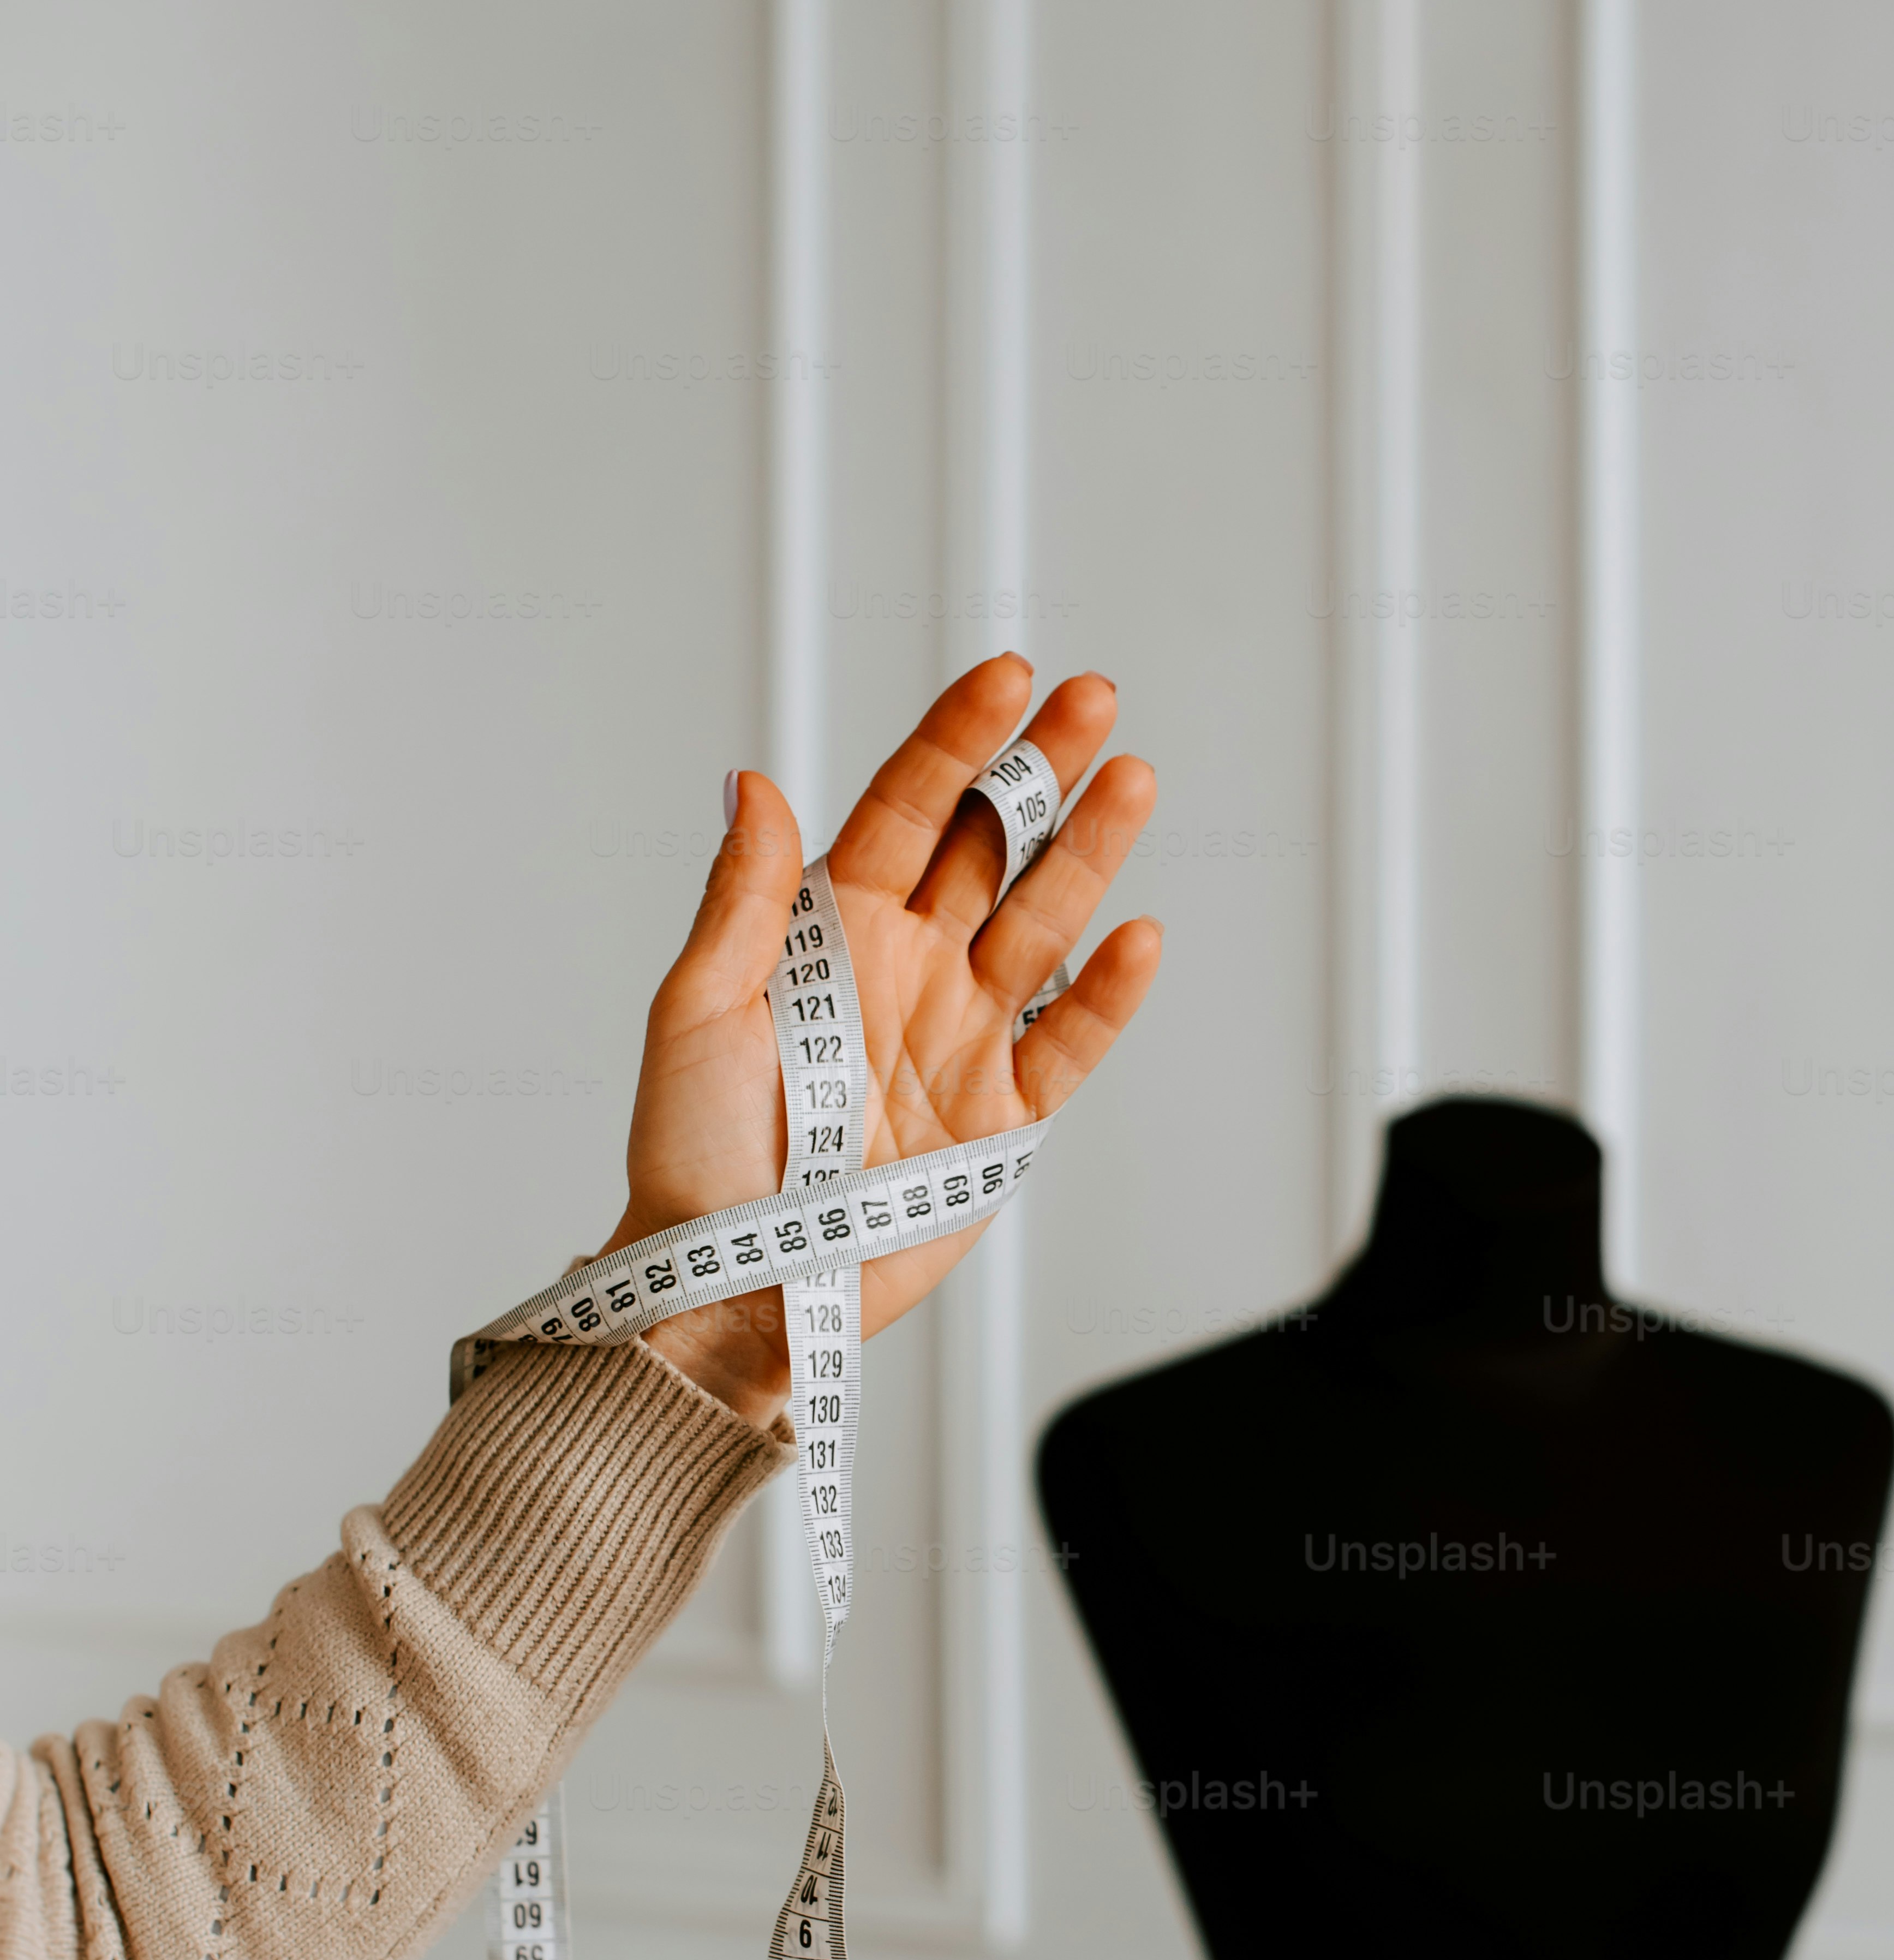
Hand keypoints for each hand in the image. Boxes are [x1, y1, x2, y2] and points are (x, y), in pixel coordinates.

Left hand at [601, 654, 1160, 1422]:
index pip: (906, 810)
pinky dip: (1103, 996)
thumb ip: (742, 899)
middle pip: (991, 848)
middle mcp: (909, 968)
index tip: (1004, 678)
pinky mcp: (999, 1117)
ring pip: (1041, 925)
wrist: (729, 1281)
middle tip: (1093, 702)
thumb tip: (751, 785)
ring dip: (1087, 855)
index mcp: (832, 930)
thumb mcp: (696, 1012)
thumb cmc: (693, 1154)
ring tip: (1131, 783)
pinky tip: (1134, 935)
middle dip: (1041, 772)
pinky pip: (1067, 1044)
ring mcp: (961, 1037)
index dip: (955, 742)